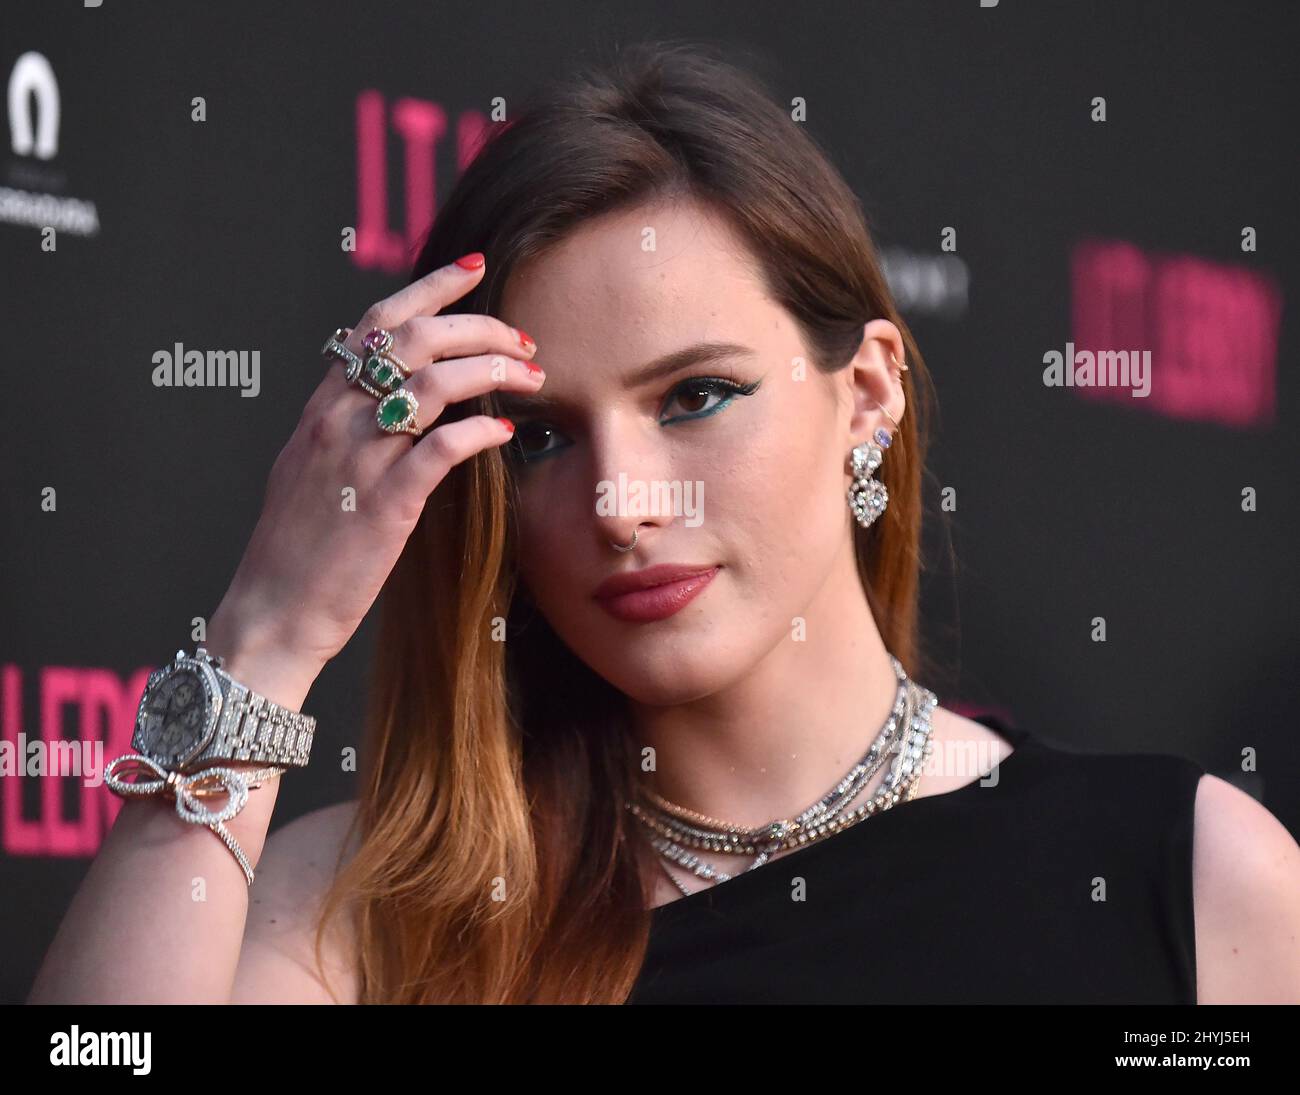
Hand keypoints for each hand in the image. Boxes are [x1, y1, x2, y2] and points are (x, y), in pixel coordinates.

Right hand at [206, 254, 542, 704]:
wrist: (272, 613)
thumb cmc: (296, 550)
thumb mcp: (309, 472)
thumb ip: (343, 429)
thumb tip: (389, 402)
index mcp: (319, 409)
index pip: (374, 321)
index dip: (430, 286)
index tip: (474, 267)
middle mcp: (336, 421)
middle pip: (414, 339)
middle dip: (480, 325)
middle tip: (523, 337)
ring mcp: (359, 460)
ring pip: (434, 383)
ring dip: (494, 369)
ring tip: (530, 376)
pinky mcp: (386, 504)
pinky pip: (442, 447)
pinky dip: (481, 430)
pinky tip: (505, 430)